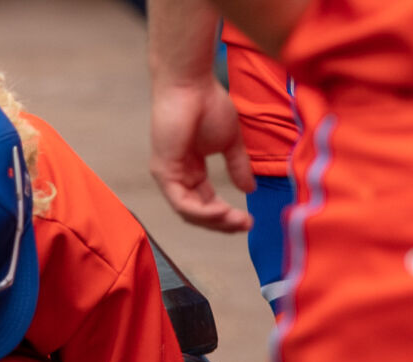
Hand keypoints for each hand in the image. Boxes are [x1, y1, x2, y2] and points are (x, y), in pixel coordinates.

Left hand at [148, 78, 255, 232]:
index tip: (248, 221)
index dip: (226, 215)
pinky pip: (181, 202)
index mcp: (191, 171)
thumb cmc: (208, 104)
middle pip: (197, 213)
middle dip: (222, 223)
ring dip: (214, 220)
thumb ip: (238, 166)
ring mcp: (167, 176)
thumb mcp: (230, 142)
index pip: (206, 203)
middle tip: (245, 226)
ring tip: (237, 221)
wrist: (191, 84)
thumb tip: (250, 189)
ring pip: (189, 212)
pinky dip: (201, 211)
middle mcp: (177, 177)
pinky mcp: (162, 171)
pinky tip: (221, 212)